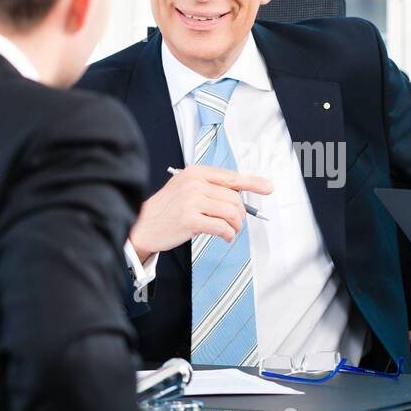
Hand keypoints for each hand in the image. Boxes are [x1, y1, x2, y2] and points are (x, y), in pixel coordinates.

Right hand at [129, 165, 272, 260]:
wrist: (143, 225)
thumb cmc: (167, 209)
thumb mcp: (186, 187)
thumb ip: (210, 187)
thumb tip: (239, 195)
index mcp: (195, 173)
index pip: (230, 176)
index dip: (252, 182)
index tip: (268, 187)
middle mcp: (194, 183)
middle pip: (234, 198)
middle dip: (240, 214)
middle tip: (236, 223)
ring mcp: (192, 201)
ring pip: (231, 212)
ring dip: (236, 226)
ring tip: (230, 231)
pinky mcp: (190, 220)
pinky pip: (222, 227)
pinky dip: (228, 234)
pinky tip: (225, 237)